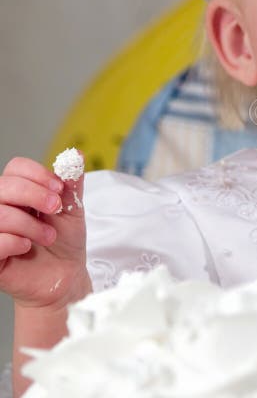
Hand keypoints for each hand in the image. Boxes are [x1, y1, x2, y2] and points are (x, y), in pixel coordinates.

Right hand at [0, 156, 90, 309]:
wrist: (64, 275)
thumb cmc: (65, 241)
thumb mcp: (72, 209)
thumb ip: (71, 184)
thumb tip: (75, 154)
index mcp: (20, 192)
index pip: (16, 167)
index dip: (38, 174)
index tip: (59, 189)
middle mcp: (1, 206)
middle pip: (4, 186)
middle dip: (34, 195)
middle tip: (55, 209)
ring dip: (30, 224)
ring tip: (48, 236)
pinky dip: (13, 242)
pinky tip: (26, 247)